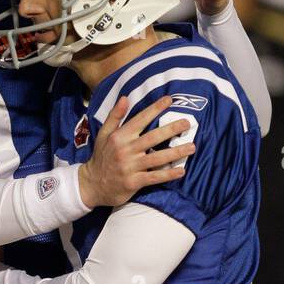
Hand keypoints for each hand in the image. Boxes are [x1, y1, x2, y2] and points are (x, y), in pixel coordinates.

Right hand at [78, 94, 194, 207]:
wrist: (91, 185)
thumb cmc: (101, 157)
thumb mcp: (103, 134)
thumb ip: (115, 116)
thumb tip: (125, 98)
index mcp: (120, 136)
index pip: (140, 119)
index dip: (155, 109)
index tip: (170, 100)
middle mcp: (126, 150)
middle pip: (153, 137)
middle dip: (171, 129)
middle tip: (187, 123)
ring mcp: (130, 167)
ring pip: (157, 158)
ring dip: (176, 152)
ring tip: (192, 147)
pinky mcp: (133, 182)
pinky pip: (154, 177)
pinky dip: (168, 175)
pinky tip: (181, 171)